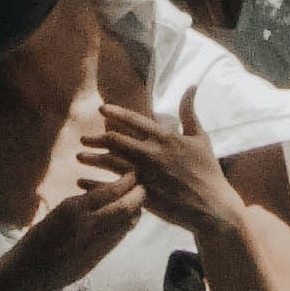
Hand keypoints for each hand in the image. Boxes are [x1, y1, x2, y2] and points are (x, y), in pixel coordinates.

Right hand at [0, 157, 142, 290]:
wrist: (28, 271)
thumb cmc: (40, 237)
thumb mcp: (60, 211)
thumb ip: (85, 204)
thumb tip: (110, 194)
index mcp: (74, 208)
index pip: (110, 191)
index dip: (127, 181)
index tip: (134, 174)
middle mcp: (86, 225)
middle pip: (125, 207)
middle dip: (138, 195)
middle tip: (143, 187)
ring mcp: (93, 244)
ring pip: (126, 224)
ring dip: (135, 212)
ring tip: (138, 203)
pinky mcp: (96, 259)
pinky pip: (118, 239)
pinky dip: (126, 227)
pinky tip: (126, 222)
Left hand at [90, 94, 244, 247]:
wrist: (210, 204)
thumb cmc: (207, 169)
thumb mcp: (200, 137)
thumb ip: (189, 112)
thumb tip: (191, 86)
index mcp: (165, 137)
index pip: (134, 121)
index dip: (116, 114)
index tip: (102, 110)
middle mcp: (151, 154)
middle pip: (117, 141)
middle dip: (98, 138)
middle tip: (84, 137)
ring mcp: (145, 175)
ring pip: (112, 163)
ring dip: (94, 159)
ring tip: (79, 157)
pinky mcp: (142, 195)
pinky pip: (114, 188)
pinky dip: (97, 185)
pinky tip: (85, 183)